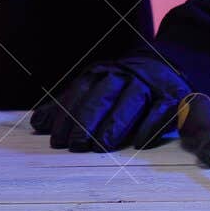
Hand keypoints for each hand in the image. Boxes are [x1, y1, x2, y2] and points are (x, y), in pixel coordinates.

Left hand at [31, 52, 190, 151]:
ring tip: (101, 146)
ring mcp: (149, 84)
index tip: (56, 139)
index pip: (80, 92)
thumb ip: (67, 106)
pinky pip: (162, 109)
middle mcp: (124, 75)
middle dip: (88, 120)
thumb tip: (36, 123)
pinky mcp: (173, 96)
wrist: (163, 64)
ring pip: (131, 100)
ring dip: (115, 123)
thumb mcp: (93, 90)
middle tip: (76, 145)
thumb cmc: (121, 85)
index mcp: (102, 73)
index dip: (67, 115)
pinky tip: (138, 143)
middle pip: (104, 95)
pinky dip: (151, 125)